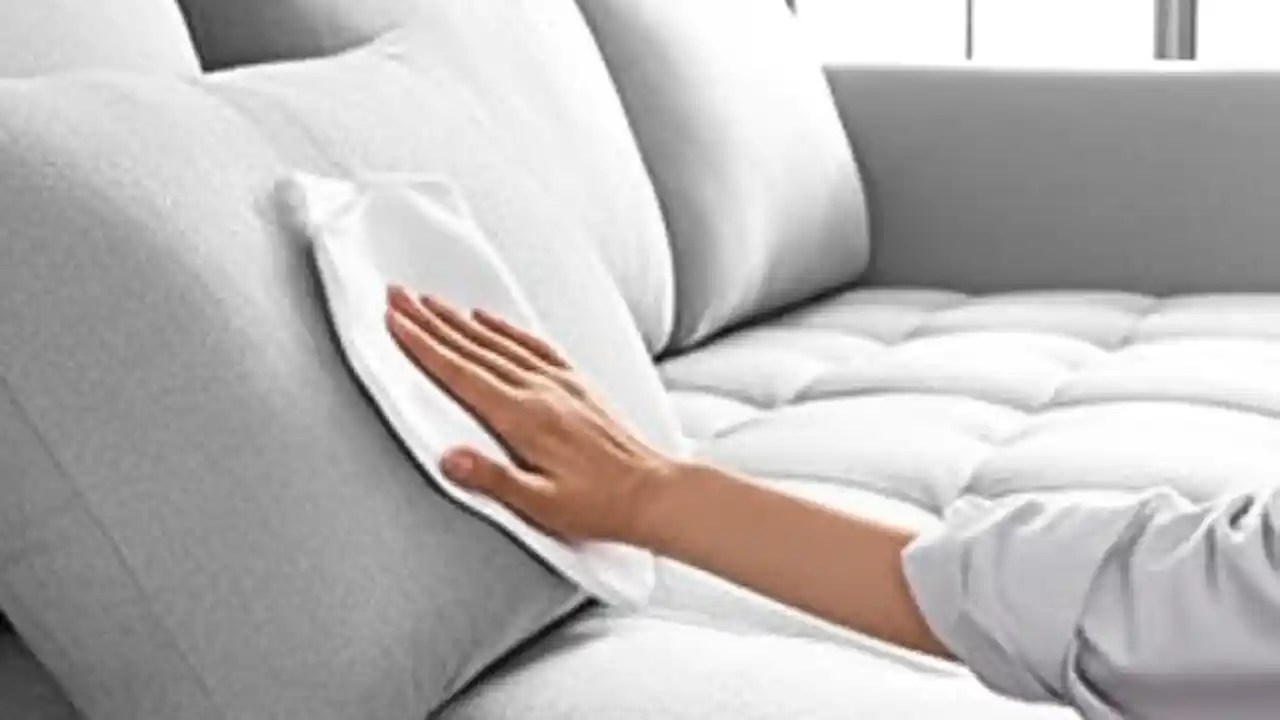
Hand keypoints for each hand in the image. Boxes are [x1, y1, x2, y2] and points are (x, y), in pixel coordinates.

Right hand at [384, 286, 675, 543]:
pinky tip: (489, 318)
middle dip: (430, 320)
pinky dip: (506, 327)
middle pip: (472, 347)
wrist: (654, 492)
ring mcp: (559, 383)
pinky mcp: (576, 383)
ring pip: (498, 340)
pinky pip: (533, 344)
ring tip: (430, 300)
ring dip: (459, 318)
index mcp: (524, 417)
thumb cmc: (599, 504)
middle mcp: (540, 390)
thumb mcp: (541, 504)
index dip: (423, 345)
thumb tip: (448, 458)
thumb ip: (492, 479)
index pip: (460, 373)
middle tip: (398, 294)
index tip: (395, 320)